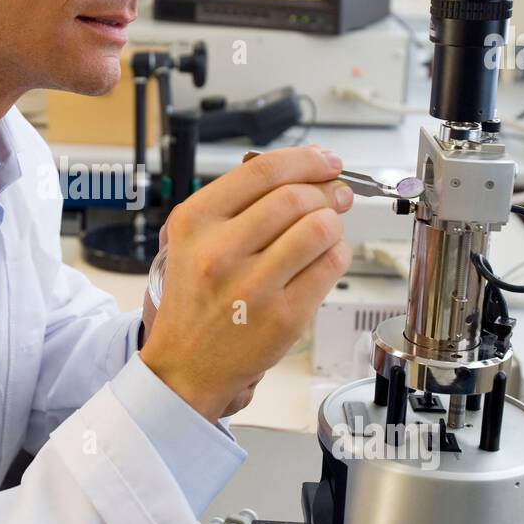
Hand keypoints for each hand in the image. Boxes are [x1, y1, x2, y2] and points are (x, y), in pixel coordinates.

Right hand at [139, 146, 353, 422]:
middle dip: (327, 190)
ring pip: (319, 228)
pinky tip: (325, 258)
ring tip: (327, 229)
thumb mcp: (193, 240)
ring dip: (333, 222)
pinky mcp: (283, 316)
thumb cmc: (196, 299)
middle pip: (296, 196)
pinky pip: (330, 265)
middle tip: (336, 195)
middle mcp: (220, 250)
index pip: (262, 171)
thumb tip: (304, 174)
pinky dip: (338, 254)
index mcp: (195, 222)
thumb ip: (238, 204)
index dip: (305, 159)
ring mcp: (253, 285)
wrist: (185, 364)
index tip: (326, 161)